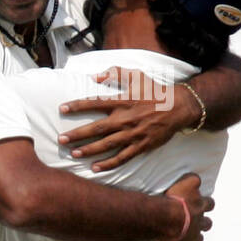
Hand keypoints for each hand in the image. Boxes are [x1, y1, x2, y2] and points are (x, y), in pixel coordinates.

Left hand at [57, 67, 199, 172]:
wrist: (180, 107)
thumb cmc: (155, 91)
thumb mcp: (137, 76)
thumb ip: (116, 73)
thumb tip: (95, 76)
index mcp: (123, 101)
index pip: (95, 103)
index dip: (77, 105)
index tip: (62, 109)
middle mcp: (126, 118)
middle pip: (97, 128)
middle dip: (77, 134)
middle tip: (61, 139)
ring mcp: (133, 134)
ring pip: (107, 144)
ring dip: (89, 150)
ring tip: (74, 154)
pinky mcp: (141, 145)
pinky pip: (122, 157)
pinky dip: (109, 163)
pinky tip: (95, 168)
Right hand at [158, 172, 213, 240]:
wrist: (167, 218)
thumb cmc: (175, 200)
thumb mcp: (186, 183)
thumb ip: (193, 180)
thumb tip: (196, 178)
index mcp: (199, 207)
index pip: (208, 204)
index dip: (206, 204)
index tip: (204, 204)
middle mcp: (198, 223)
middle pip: (206, 224)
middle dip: (204, 223)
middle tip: (198, 223)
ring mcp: (191, 237)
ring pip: (198, 239)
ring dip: (195, 239)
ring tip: (191, 239)